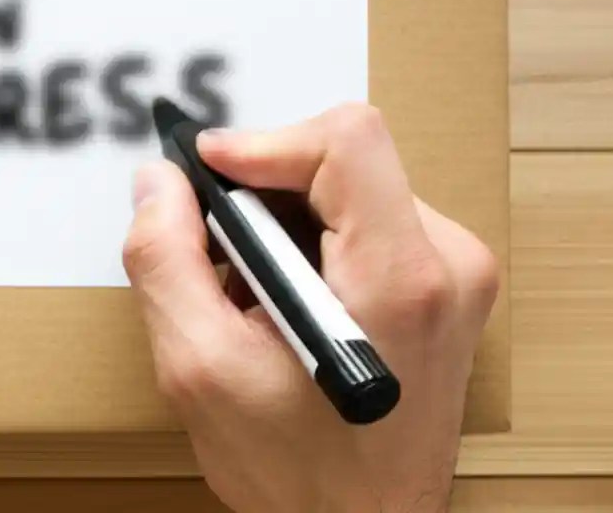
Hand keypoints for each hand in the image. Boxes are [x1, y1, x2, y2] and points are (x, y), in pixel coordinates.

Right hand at [122, 104, 497, 512]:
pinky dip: (311, 243)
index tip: (209, 173)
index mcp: (397, 277)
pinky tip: (285, 302)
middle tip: (217, 251)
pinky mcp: (446, 286)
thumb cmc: (297, 472)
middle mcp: (445, 263)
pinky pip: (367, 222)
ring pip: (350, 188)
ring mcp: (454, 274)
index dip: (263, 143)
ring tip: (250, 292)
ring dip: (283, 222)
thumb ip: (166, 259)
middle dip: (263, 192)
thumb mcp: (199, 368)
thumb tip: (158, 182)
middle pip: (344, 160)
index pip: (345, 140)